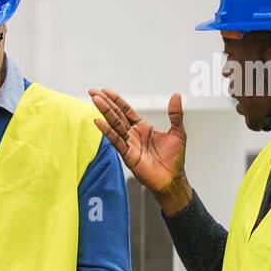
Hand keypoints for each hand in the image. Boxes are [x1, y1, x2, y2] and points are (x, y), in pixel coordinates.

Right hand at [89, 88, 191, 215]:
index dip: (116, 100)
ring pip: (114, 125)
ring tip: (94, 101)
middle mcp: (133, 134)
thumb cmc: (174, 159)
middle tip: (93, 92)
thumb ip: (175, 114)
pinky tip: (98, 122)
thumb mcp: (178, 132)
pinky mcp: (127, 155)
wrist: (172, 179)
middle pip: (116, 115)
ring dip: (104, 112)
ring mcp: (129, 144)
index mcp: (143, 127)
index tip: (105, 91)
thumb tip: (176, 95)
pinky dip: (107, 131)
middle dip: (105, 103)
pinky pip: (116, 141)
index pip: (126, 110)